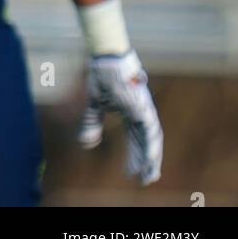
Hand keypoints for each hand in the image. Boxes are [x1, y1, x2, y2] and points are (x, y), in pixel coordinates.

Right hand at [78, 50, 162, 185]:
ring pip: (152, 140)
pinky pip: (151, 132)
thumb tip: (86, 144)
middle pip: (145, 142)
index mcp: (130, 112)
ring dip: (151, 159)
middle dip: (145, 162)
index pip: (134, 139)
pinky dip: (151, 147)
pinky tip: (151, 160)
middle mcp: (141, 113)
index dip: (133, 155)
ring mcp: (144, 110)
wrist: (106, 58)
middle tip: (145, 180)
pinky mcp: (144, 108)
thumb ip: (92, 124)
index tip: (131, 172)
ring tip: (149, 176)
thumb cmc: (102, 76)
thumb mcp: (95, 105)